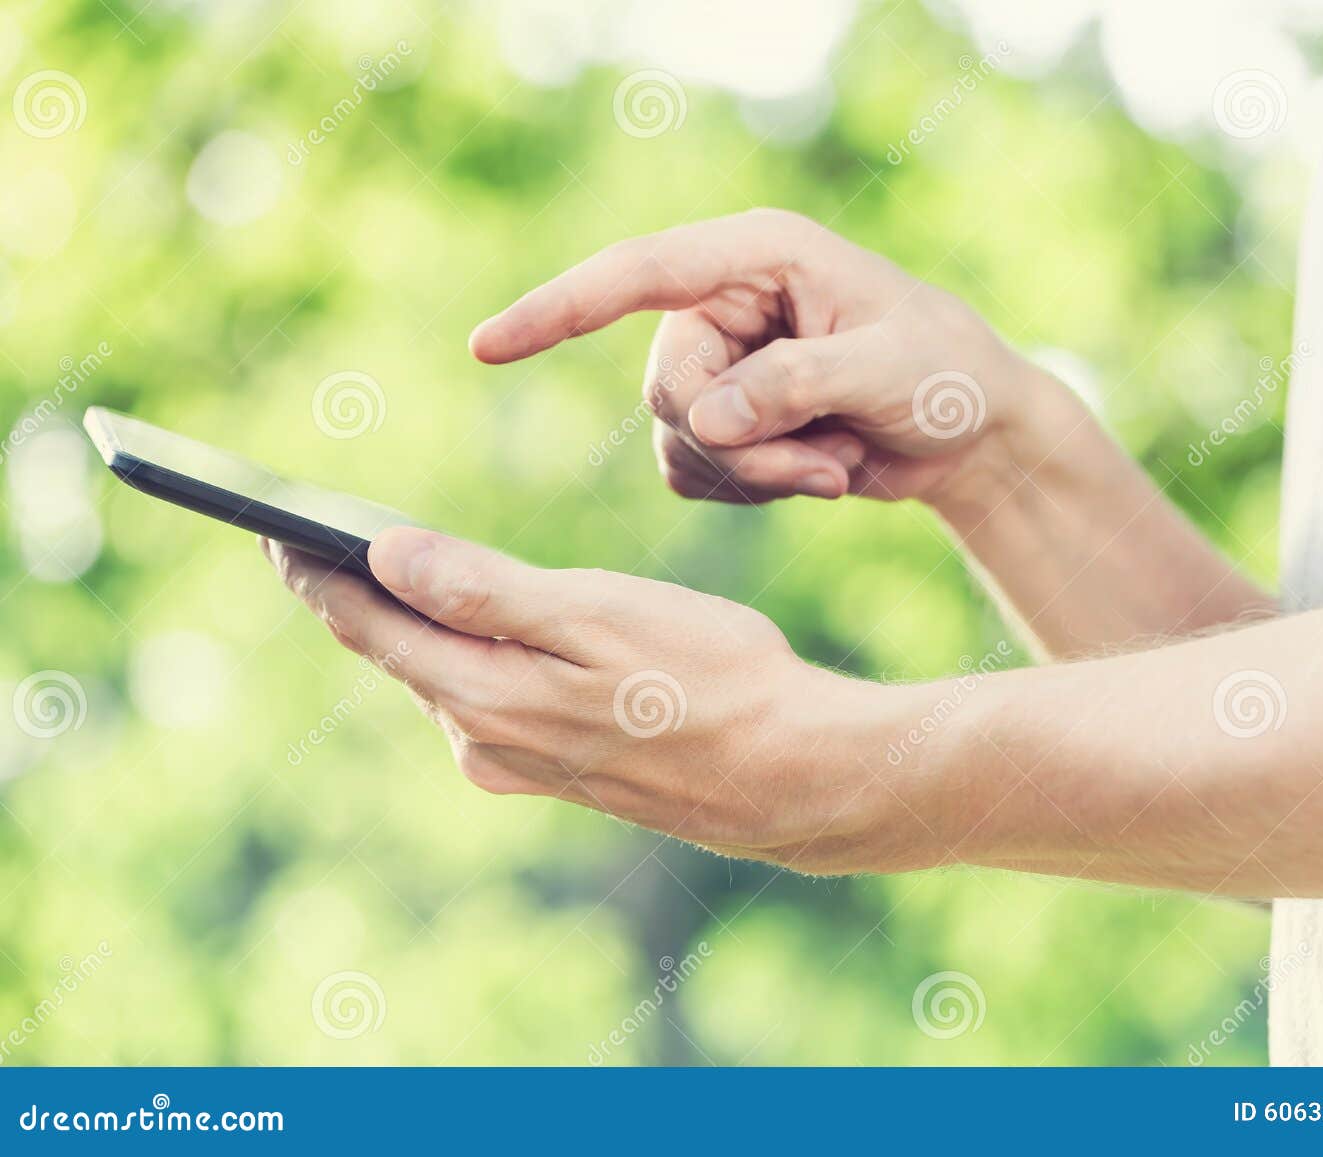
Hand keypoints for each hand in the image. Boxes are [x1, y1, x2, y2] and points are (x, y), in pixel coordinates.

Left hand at [264, 528, 924, 872]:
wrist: (788, 773)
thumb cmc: (708, 679)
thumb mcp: (597, 616)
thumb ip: (485, 590)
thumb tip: (385, 556)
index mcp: (484, 695)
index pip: (370, 625)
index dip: (317, 573)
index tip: (273, 528)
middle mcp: (486, 739)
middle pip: (400, 653)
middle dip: (358, 597)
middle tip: (312, 544)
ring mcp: (521, 762)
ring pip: (446, 679)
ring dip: (417, 628)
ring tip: (390, 577)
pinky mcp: (557, 770)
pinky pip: (489, 703)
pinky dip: (471, 659)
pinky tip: (487, 637)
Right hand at [468, 208, 1075, 506]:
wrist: (970, 432)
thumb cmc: (944, 373)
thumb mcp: (886, 370)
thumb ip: (795, 386)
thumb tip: (705, 419)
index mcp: (757, 257)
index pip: (637, 274)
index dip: (559, 309)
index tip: (487, 347)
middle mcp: (725, 306)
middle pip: (666, 388)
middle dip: (743, 441)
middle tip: (825, 454)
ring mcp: (722, 366)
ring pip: (680, 441)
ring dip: (761, 472)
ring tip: (836, 459)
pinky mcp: (728, 424)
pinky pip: (696, 474)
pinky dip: (757, 490)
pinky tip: (822, 472)